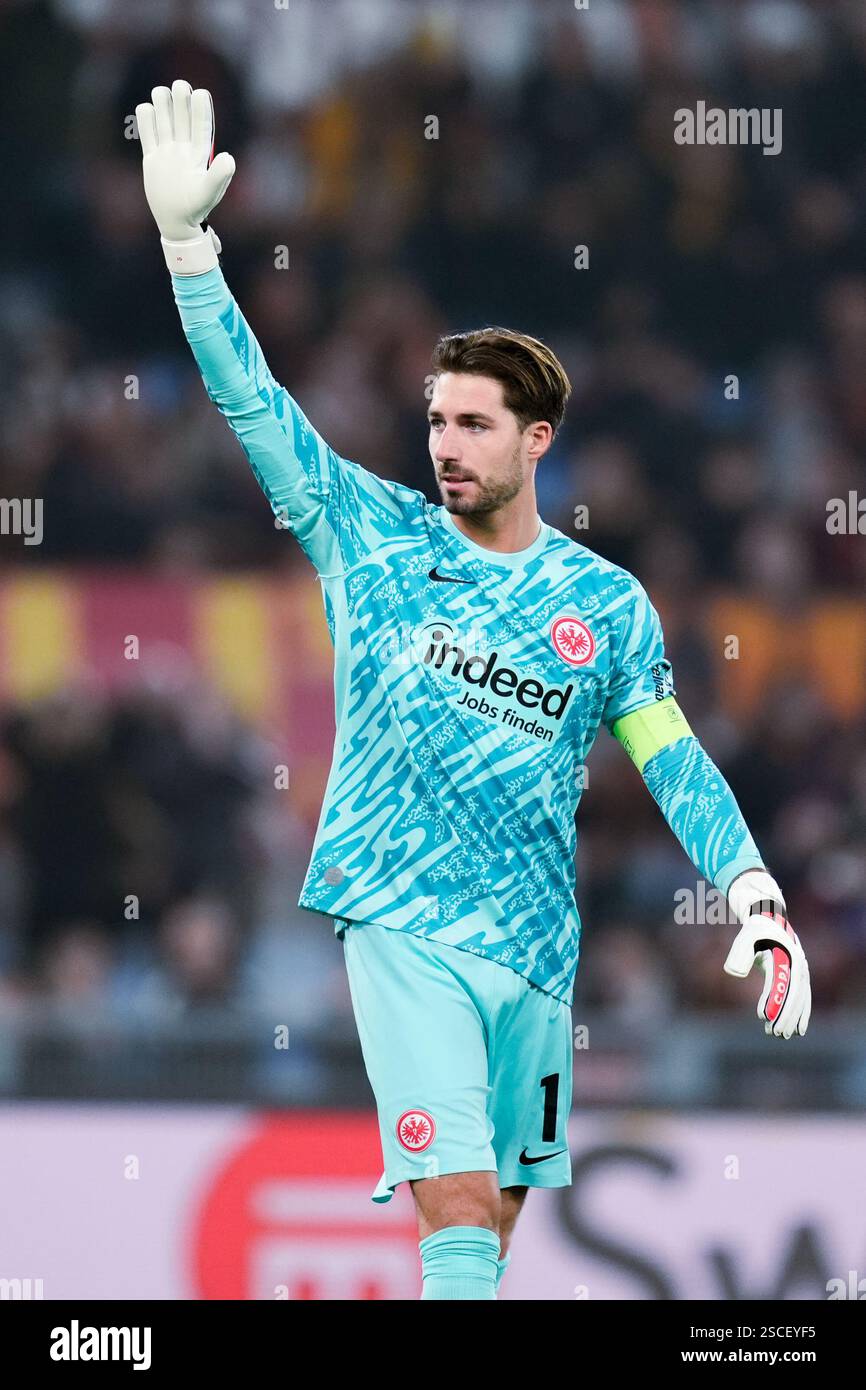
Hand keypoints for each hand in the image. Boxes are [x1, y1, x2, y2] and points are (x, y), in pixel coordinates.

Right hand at [135, 79, 234, 271]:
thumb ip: (219, 176)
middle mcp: (184, 147)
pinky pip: (147, 132)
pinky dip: (145, 118)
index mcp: (199, 153)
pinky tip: (147, 111)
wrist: (175, 221)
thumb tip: (229, 158)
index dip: (200, 107)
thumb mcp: (209, 193)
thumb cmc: (196, 208)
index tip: (200, 93)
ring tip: (161, 93)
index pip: (201, 124)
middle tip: (180, 86)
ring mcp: (167, 151)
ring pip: (164, 119)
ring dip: (162, 103)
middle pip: (182, 115)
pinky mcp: (152, 156)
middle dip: (181, 98)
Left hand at [723, 908, 810, 1037]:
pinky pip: (803, 997)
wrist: (770, 919)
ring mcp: (801, 970)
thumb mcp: (745, 936)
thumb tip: (736, 974)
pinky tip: (797, 1029)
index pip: (782, 982)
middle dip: (786, 1015)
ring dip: (793, 1018)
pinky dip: (801, 1013)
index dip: (775, 1000)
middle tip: (775, 1033)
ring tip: (782, 1035)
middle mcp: (798, 964)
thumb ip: (739, 953)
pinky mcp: (799, 976)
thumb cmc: (755, 929)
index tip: (765, 1017)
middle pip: (795, 994)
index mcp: (785, 955)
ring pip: (801, 999)